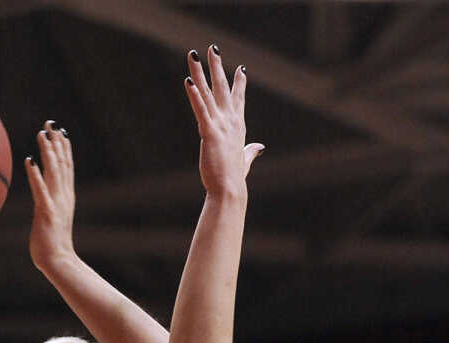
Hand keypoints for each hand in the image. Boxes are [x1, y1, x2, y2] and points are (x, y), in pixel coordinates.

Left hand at [26, 121, 75, 275]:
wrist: (59, 261)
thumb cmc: (52, 244)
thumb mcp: (51, 219)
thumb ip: (47, 204)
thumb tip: (42, 196)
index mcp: (66, 197)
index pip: (67, 167)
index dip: (64, 147)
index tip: (59, 130)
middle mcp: (64, 196)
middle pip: (62, 164)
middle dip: (57, 142)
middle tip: (50, 123)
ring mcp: (57, 204)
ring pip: (54, 172)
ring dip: (48, 152)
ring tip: (42, 134)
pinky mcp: (47, 213)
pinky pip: (40, 190)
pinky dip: (35, 174)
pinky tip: (30, 161)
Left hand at [185, 48, 263, 195]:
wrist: (229, 190)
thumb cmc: (234, 179)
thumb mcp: (244, 160)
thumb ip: (251, 151)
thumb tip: (260, 147)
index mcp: (238, 127)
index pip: (238, 100)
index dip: (239, 84)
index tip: (241, 69)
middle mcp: (230, 121)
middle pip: (222, 88)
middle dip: (218, 66)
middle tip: (213, 48)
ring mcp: (220, 125)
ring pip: (208, 92)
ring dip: (200, 72)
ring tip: (193, 54)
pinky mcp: (210, 132)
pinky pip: (200, 109)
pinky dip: (194, 95)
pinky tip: (188, 81)